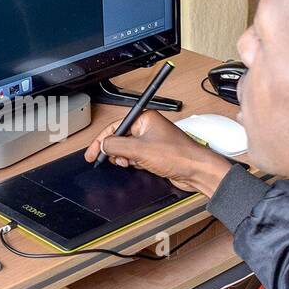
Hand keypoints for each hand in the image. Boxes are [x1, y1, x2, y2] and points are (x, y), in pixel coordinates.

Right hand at [84, 110, 231, 196]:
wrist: (197, 171)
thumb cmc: (178, 155)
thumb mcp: (139, 150)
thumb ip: (116, 146)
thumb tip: (102, 145)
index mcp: (145, 118)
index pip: (115, 126)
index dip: (101, 140)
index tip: (92, 153)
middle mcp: (148, 127)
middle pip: (120, 138)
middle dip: (114, 151)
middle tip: (111, 160)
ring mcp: (152, 141)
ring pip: (127, 149)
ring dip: (124, 158)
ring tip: (128, 163)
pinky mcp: (155, 154)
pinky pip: (136, 157)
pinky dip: (133, 163)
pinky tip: (138, 166)